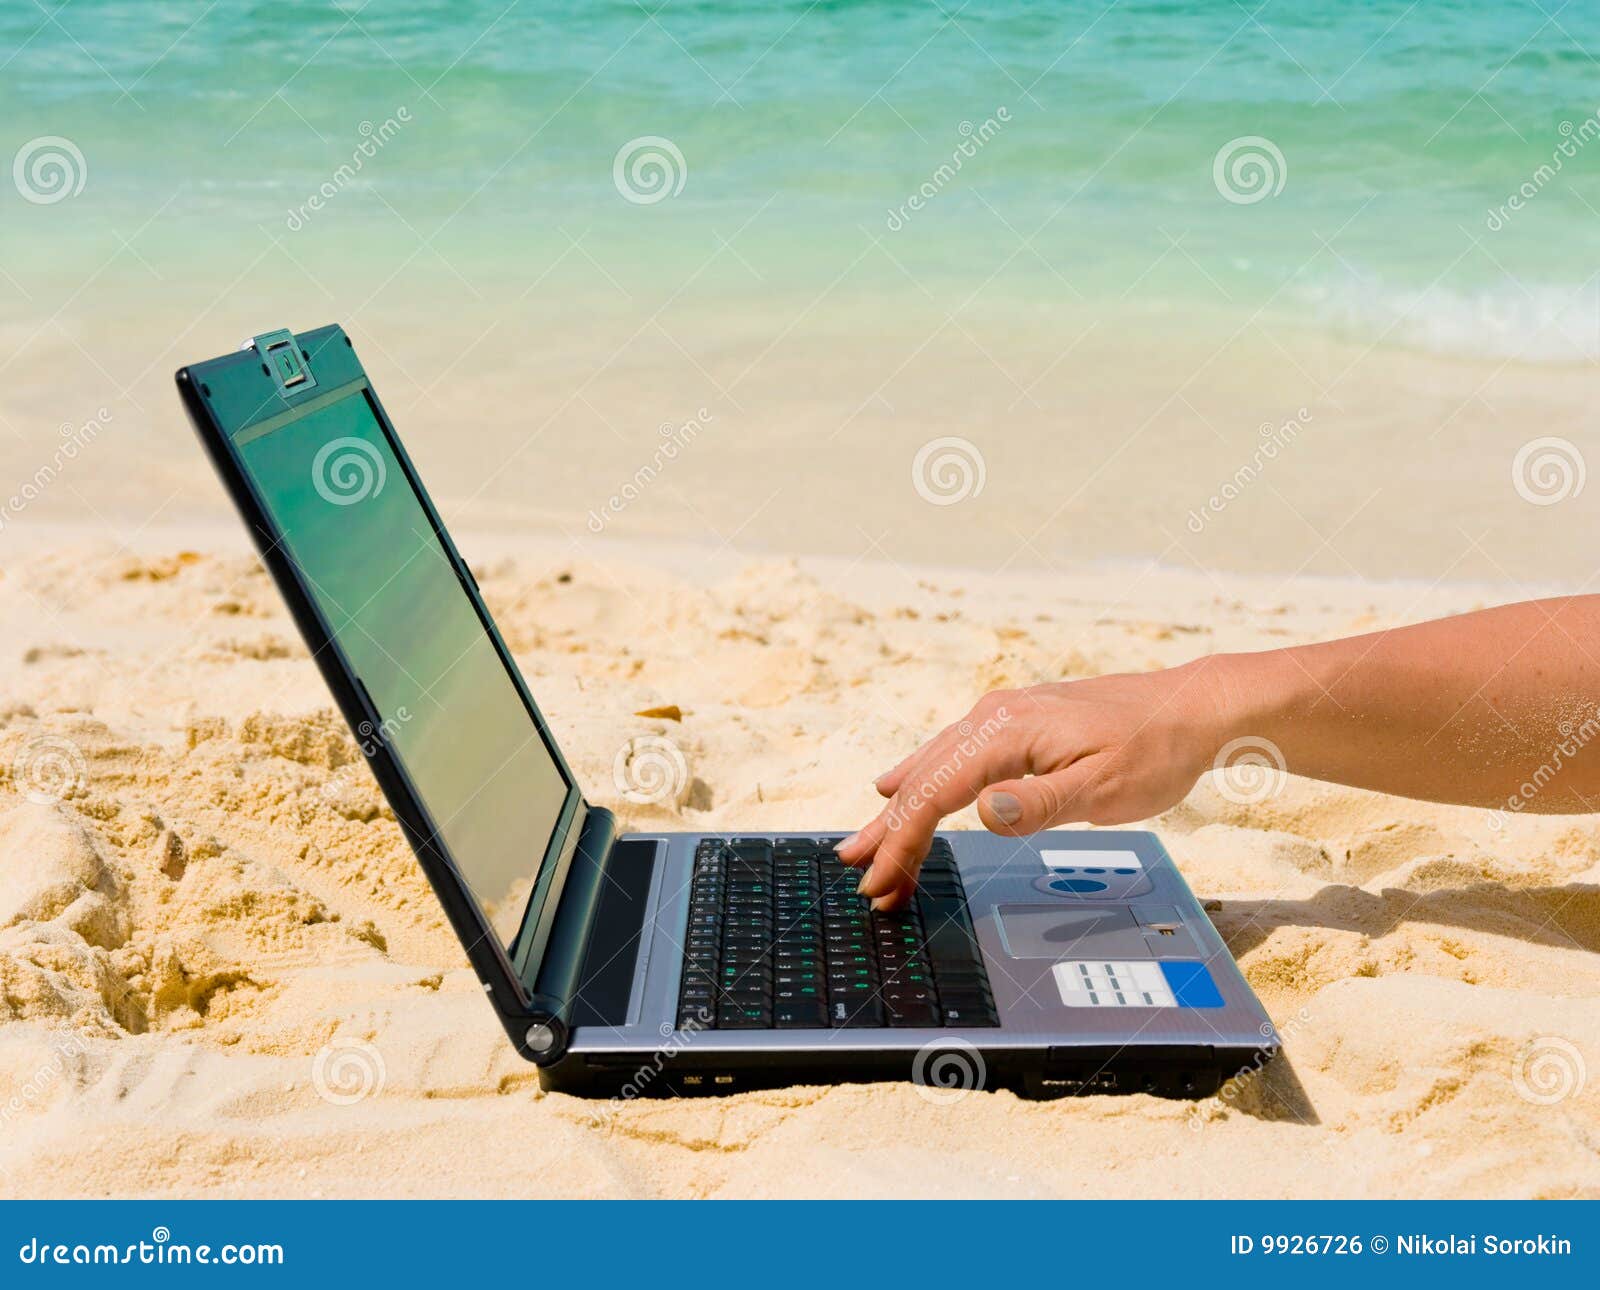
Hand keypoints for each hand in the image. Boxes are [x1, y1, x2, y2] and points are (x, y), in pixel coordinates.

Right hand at [835, 660, 1232, 908]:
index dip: (903, 840)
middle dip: (887, 830)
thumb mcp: (1104, 787)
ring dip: (899, 809)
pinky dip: (921, 782)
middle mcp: (994, 715)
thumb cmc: (1155, 747)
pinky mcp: (1014, 721)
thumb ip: (1039, 803)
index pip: (936, 793)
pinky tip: (900, 787)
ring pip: (931, 764)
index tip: (880, 880)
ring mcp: (1002, 715)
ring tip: (867, 844)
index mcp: (1008, 731)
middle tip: (855, 871)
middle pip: (922, 778)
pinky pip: (950, 754)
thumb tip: (980, 812)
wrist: (1192, 706)